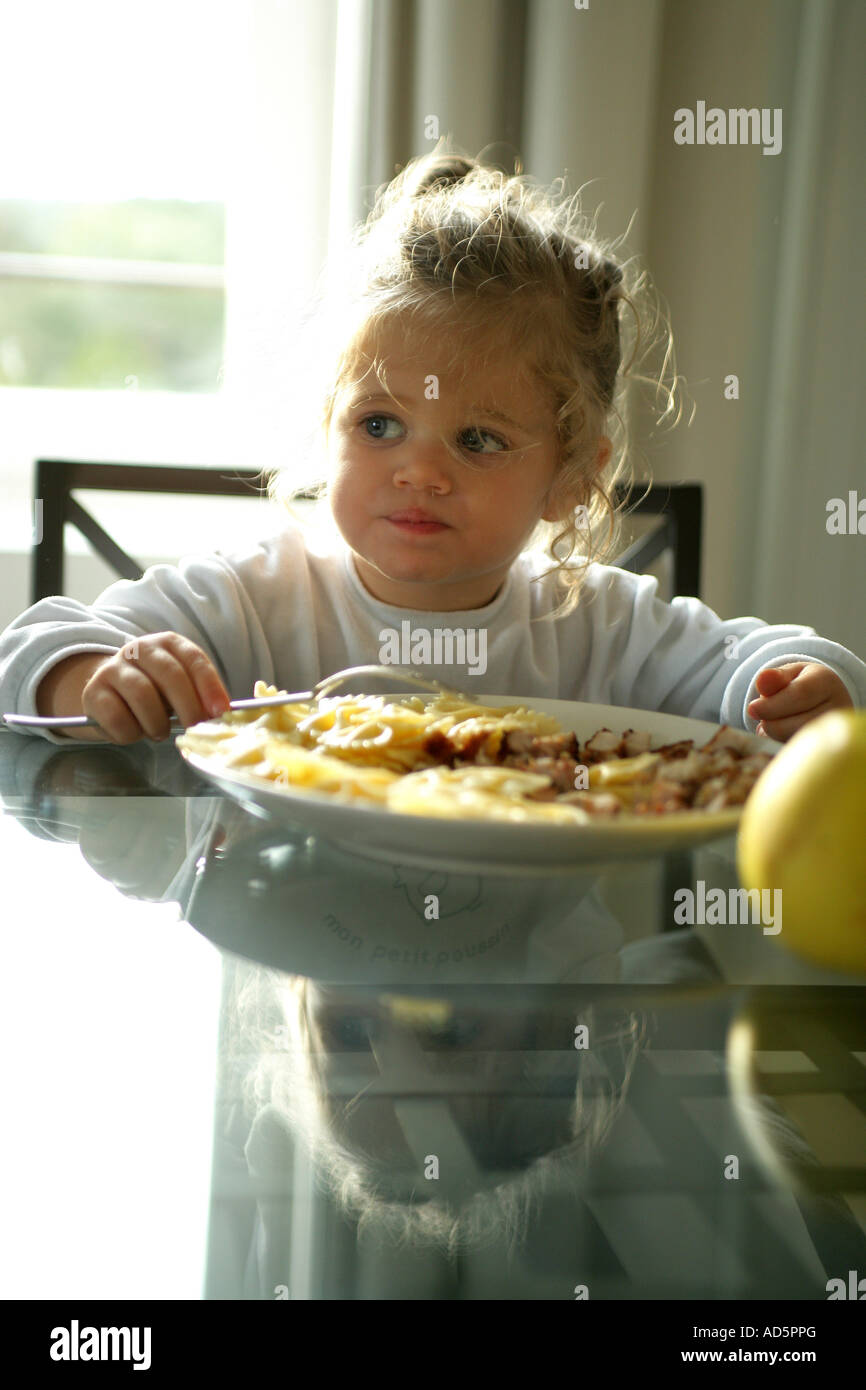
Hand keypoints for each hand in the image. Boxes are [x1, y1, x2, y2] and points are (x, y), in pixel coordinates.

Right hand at [81, 632, 230, 743]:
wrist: (109, 694)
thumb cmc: (154, 692)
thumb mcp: (179, 687)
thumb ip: (199, 696)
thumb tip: (219, 714)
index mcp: (168, 644)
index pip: (194, 659)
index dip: (210, 686)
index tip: (220, 711)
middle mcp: (140, 649)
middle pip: (170, 674)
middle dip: (188, 706)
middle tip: (194, 727)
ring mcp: (114, 668)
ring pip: (143, 695)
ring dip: (157, 722)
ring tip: (160, 732)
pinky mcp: (93, 692)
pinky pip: (116, 716)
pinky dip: (130, 732)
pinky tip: (134, 732)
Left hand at [747, 662, 853, 741]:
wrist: (827, 702)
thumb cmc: (803, 685)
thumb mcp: (790, 675)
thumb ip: (775, 678)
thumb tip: (762, 679)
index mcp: (827, 682)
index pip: (799, 694)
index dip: (771, 704)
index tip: (752, 709)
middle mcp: (839, 708)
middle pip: (795, 723)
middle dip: (771, 722)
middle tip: (764, 716)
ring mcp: (836, 733)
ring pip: (796, 743)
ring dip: (775, 735)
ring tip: (777, 722)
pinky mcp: (829, 751)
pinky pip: (798, 754)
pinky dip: (783, 747)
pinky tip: (784, 735)